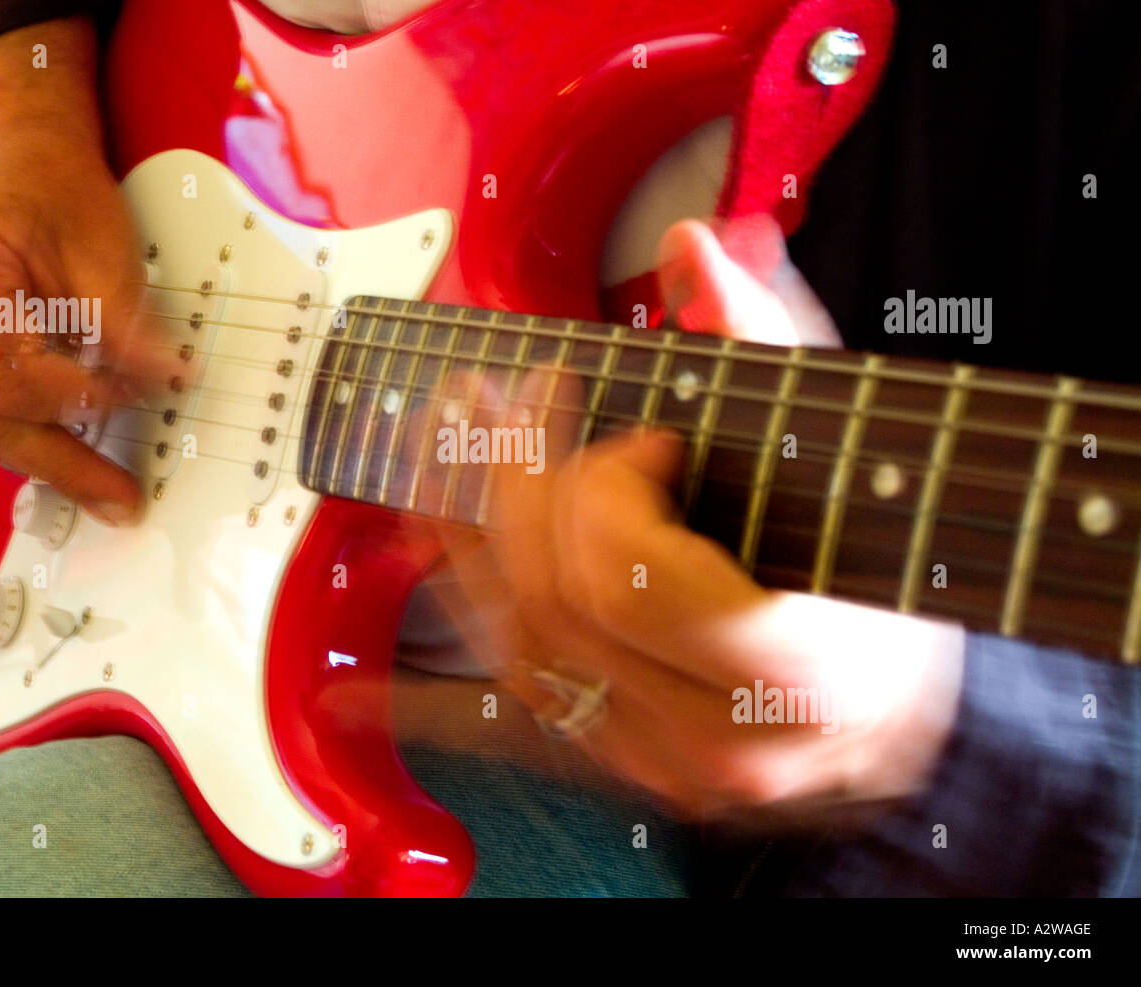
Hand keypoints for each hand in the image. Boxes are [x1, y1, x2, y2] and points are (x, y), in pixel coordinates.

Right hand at [0, 19, 173, 555]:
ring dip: (26, 462)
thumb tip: (170, 380)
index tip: (138, 398)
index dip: (82, 399)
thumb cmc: (49, 194)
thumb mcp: (101, 245)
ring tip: (88, 495)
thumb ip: (124, 322)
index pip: (14, 375)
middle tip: (121, 495)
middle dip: (62, 459)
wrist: (11, 168)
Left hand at [418, 216, 964, 821]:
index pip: (628, 577)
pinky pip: (503, 731)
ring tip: (428, 447)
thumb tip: (695, 243)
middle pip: (553, 600)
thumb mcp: (847, 459)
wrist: (895, 710)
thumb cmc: (888, 585)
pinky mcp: (614, 763)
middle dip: (513, 481)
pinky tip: (351, 698)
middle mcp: (706, 735)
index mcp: (784, 668)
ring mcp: (652, 760)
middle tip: (504, 396)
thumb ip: (770, 347)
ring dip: (455, 538)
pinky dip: (421, 705)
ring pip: (511, 649)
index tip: (643, 433)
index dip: (608, 486)